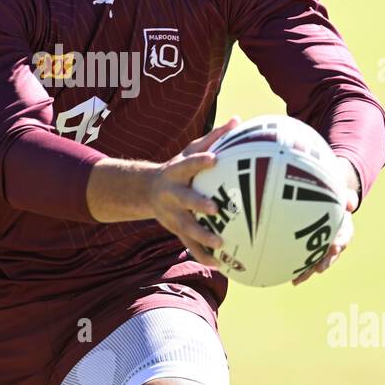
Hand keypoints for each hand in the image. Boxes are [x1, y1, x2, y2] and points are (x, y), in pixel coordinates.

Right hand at [148, 116, 240, 268]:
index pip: (187, 164)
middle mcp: (171, 194)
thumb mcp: (189, 151)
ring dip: (202, 237)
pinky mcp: (175, 230)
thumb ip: (212, 138)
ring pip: (186, 227)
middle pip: (184, 200)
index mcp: (175, 172)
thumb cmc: (178, 168)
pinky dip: (203, 256)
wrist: (146, 191)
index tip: (214, 159)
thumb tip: (237, 119)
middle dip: (198, 204)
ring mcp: (172, 215)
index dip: (199, 162)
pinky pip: (189, 245)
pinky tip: (221, 265)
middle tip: (216, 209)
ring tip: (221, 243)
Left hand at [291, 159, 358, 285]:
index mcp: (343, 222)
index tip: (335, 245)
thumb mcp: (335, 183)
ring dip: (310, 269)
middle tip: (319, 268)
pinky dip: (300, 270)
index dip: (341, 239)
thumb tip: (351, 204)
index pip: (345, 231)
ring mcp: (322, 243)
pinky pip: (306, 260)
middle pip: (333, 251)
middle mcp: (334, 236)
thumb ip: (343, 192)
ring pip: (319, 259)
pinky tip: (291, 279)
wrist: (319, 191)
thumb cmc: (326, 187)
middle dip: (326, 260)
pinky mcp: (310, 248)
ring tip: (300, 279)